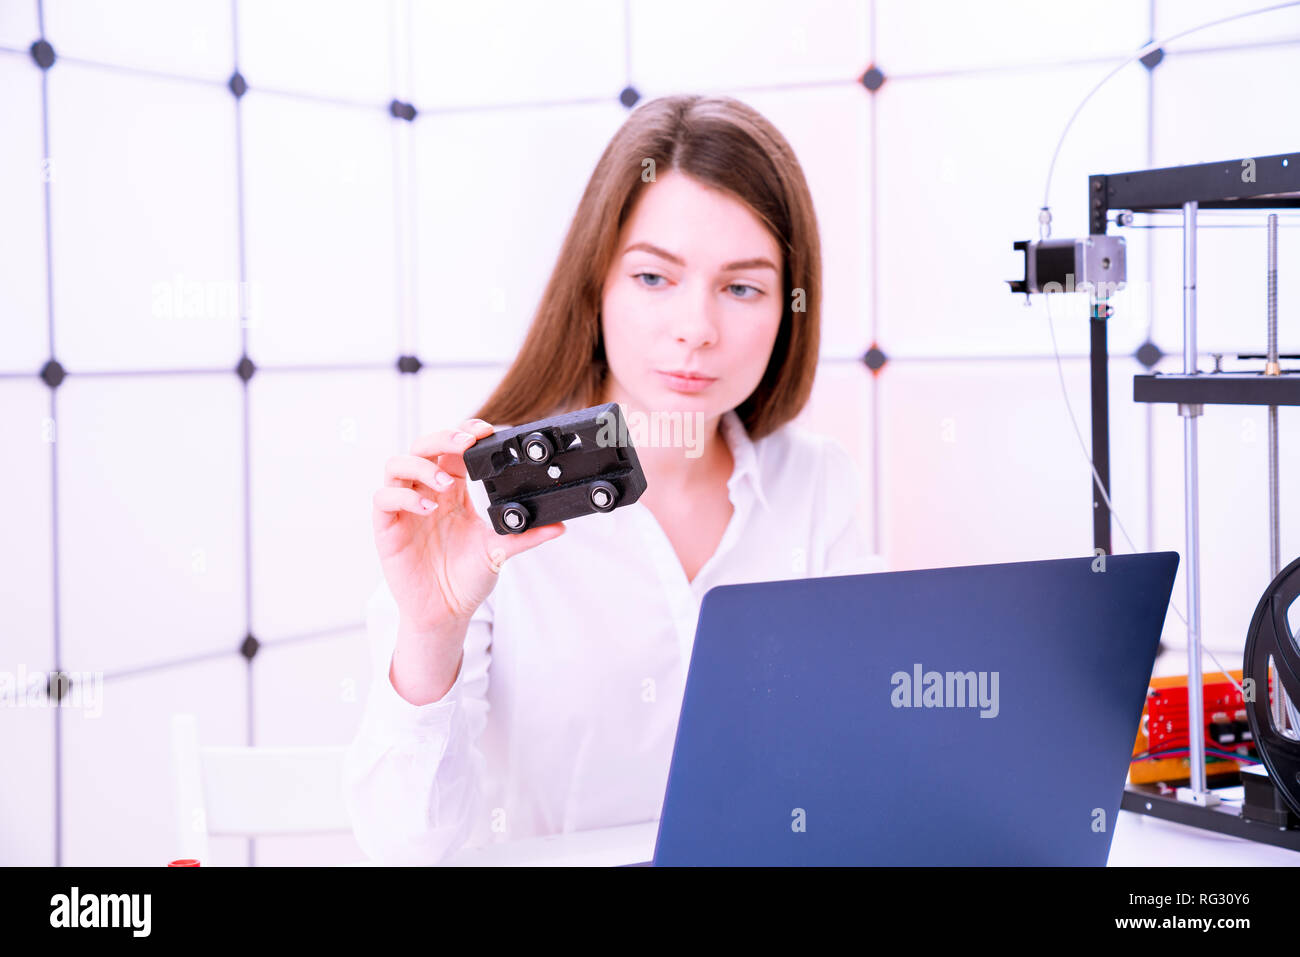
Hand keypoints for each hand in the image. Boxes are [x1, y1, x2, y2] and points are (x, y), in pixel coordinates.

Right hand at [372, 418, 565, 630]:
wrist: (446, 612)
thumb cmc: (467, 578)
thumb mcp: (499, 552)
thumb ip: (526, 536)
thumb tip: (559, 525)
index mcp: (452, 492)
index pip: (451, 449)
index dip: (463, 434)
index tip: (484, 432)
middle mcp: (426, 494)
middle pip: (423, 447)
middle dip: (443, 438)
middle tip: (466, 444)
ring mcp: (405, 509)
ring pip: (397, 466)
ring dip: (421, 466)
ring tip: (446, 482)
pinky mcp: (387, 528)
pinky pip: (383, 499)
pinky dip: (404, 497)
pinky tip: (428, 509)